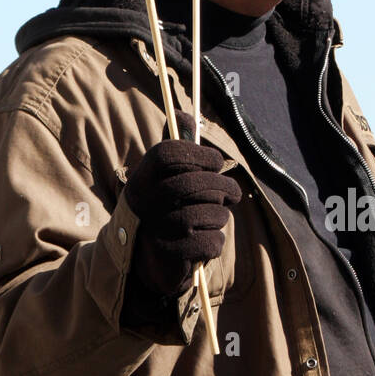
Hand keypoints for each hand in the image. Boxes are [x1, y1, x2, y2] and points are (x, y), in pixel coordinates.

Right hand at [122, 113, 241, 306]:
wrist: (145, 260)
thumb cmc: (162, 208)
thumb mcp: (163, 178)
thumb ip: (176, 147)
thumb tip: (187, 114)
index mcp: (142, 177)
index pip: (167, 154)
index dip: (199, 154)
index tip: (217, 161)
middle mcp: (144, 201)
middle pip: (192, 184)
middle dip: (222, 186)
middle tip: (232, 192)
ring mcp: (154, 229)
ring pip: (206, 214)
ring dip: (219, 216)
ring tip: (214, 219)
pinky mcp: (168, 255)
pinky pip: (209, 242)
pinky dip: (216, 241)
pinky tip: (208, 241)